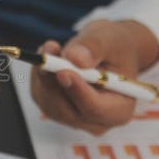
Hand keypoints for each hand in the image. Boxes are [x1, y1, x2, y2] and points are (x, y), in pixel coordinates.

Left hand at [31, 20, 158, 134]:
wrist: (108, 50)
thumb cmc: (115, 46)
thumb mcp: (110, 38)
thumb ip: (94, 47)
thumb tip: (75, 58)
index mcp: (119, 109)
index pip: (96, 110)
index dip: (78, 92)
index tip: (63, 72)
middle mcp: (96, 120)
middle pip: (66, 110)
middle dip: (53, 82)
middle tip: (47, 54)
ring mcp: (72, 117)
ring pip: (48, 102)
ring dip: (44, 74)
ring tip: (52, 48)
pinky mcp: (53, 107)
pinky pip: (39, 93)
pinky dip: (39, 74)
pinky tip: (49, 56)